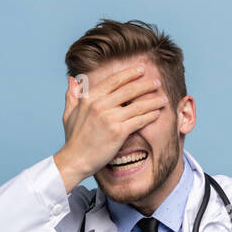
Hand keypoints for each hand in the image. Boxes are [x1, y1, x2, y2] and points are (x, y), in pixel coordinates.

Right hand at [53, 65, 165, 190]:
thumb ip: (72, 95)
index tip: (140, 70)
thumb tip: (72, 80)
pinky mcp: (118, 132)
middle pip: (129, 90)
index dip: (129, 74)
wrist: (75, 160)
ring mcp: (109, 118)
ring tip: (162, 99)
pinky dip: (150, 116)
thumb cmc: (73, 139)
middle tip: (156, 83)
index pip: (114, 80)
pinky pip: (139, 120)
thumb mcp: (68, 114)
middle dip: (145, 85)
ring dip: (152, 101)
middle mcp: (100, 105)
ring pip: (137, 105)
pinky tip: (157, 114)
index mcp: (89, 98)